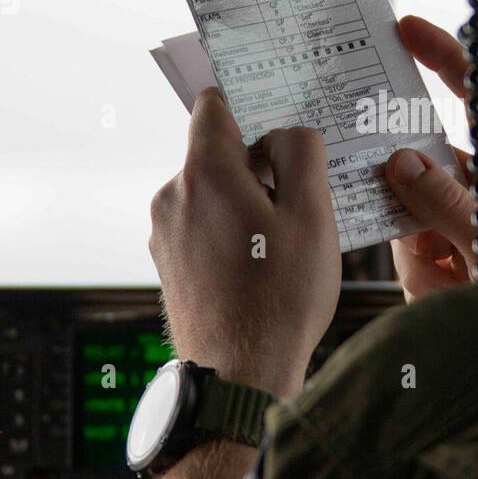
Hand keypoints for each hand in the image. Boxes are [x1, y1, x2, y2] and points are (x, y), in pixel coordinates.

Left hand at [148, 89, 340, 397]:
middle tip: (303, 190)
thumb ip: (302, 153)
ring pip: (212, 191)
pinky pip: (202, 225)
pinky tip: (263, 262)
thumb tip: (289, 131)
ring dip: (246, 200)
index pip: (215, 104)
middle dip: (259, 162)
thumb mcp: (312, 215)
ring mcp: (164, 231)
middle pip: (218, 152)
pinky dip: (231, 230)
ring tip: (286, 238)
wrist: (238, 375)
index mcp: (205, 172)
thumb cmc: (279, 298)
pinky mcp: (167, 262)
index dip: (251, 103)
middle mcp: (173, 194)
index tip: (281, 116)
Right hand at [385, 16, 477, 300]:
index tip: (408, 29)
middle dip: (407, 193)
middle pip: (424, 167)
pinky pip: (414, 260)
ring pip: (410, 220)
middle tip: (401, 205)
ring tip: (454, 279)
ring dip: (423, 253)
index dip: (446, 58)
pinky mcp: (450, 265)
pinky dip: (425, 280)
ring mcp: (465, 228)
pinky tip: (449, 295)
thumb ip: (448, 205)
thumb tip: (401, 164)